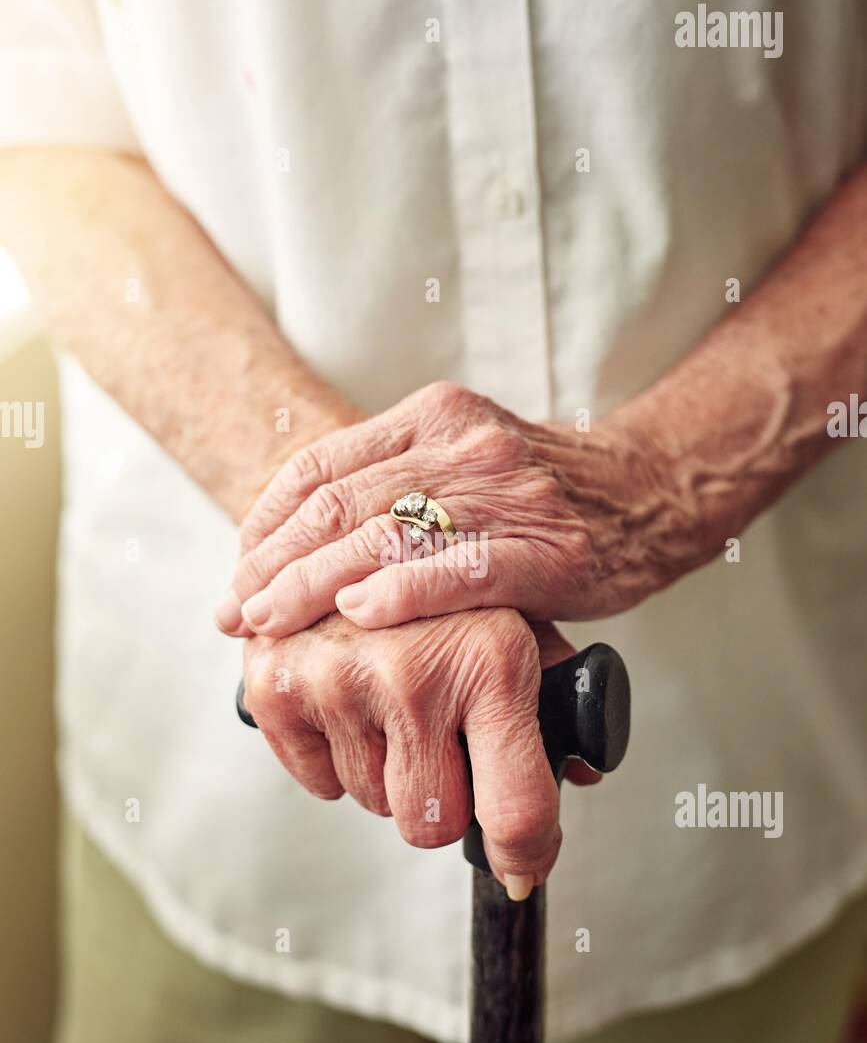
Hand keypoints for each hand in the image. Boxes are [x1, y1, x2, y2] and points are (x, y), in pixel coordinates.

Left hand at [215, 381, 668, 639]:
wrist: (650, 493)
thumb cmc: (542, 495)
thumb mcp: (462, 464)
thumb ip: (393, 487)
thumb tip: (299, 549)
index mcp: (433, 416)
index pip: (322, 465)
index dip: (266, 523)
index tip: (236, 574)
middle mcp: (464, 443)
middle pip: (341, 502)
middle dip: (275, 564)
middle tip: (236, 613)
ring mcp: (509, 494)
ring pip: (387, 535)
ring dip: (314, 585)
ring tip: (270, 626)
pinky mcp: (549, 550)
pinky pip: (463, 569)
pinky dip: (404, 591)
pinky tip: (359, 615)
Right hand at [242, 608, 598, 898]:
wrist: (353, 508)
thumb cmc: (451, 577)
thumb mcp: (523, 619)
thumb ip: (557, 696)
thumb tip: (581, 771)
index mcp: (493, 661)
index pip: (516, 809)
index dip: (524, 852)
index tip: (520, 867)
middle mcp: (414, 672)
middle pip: (433, 825)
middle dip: (444, 800)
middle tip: (444, 747)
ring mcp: (339, 678)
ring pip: (374, 801)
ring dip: (387, 770)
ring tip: (393, 703)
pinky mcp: (276, 683)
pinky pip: (318, 780)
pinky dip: (335, 757)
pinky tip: (349, 704)